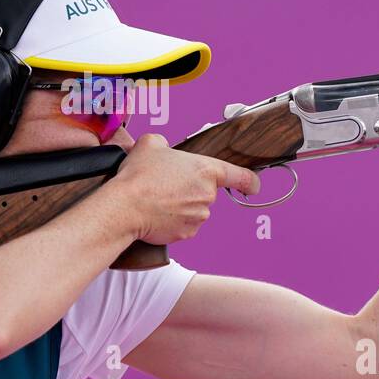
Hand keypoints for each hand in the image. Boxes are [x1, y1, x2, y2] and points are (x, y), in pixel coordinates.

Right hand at [113, 133, 260, 244]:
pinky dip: (172, 221)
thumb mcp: (151, 144)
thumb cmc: (139, 175)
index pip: (241, 177)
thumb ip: (165, 144)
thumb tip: (163, 150)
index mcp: (206, 171)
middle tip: (166, 183)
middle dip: (190, 188)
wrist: (125, 207)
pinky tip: (156, 213)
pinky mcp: (186, 234)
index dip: (250, 181)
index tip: (254, 186)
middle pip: (206, 192)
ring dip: (181, 205)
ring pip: (194, 209)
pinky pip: (183, 225)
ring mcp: (198, 217)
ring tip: (157, 198)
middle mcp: (208, 196)